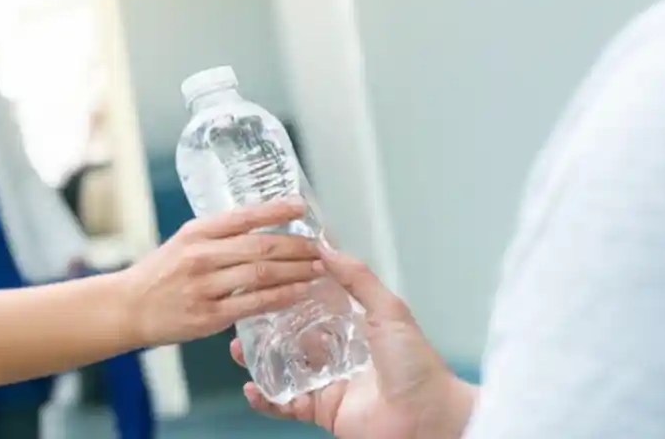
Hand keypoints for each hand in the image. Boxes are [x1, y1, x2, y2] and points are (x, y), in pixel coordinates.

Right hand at [121, 201, 322, 346]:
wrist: (127, 307)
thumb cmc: (159, 274)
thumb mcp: (184, 242)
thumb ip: (218, 236)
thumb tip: (261, 228)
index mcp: (196, 233)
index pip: (243, 216)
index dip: (276, 211)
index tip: (301, 208)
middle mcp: (201, 256)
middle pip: (260, 247)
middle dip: (296, 246)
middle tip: (320, 246)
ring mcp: (204, 287)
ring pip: (260, 275)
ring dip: (295, 271)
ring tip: (317, 269)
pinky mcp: (207, 316)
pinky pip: (252, 305)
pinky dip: (280, 298)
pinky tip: (297, 294)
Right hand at [233, 248, 475, 438]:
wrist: (427, 417)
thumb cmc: (416, 364)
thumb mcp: (389, 310)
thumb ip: (358, 279)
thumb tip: (328, 247)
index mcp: (353, 327)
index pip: (312, 305)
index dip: (288, 294)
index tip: (264, 279)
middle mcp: (337, 354)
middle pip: (291, 336)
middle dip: (265, 327)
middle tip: (242, 313)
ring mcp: (327, 383)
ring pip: (282, 368)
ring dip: (258, 359)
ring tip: (237, 348)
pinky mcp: (322, 411)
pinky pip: (286, 404)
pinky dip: (266, 399)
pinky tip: (251, 387)